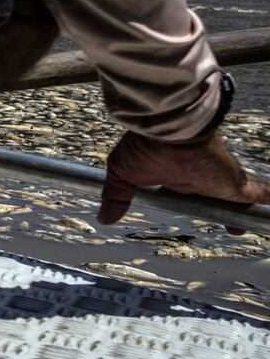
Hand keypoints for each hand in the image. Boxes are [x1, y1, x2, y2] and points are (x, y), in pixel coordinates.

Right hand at [98, 131, 269, 228]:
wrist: (167, 130)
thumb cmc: (146, 146)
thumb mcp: (124, 175)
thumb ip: (117, 197)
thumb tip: (103, 217)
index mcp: (181, 178)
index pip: (197, 196)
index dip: (205, 207)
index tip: (210, 216)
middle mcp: (205, 180)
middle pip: (223, 200)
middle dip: (232, 213)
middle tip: (236, 227)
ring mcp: (224, 182)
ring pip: (246, 201)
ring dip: (253, 212)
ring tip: (262, 222)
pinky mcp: (240, 186)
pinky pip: (264, 196)